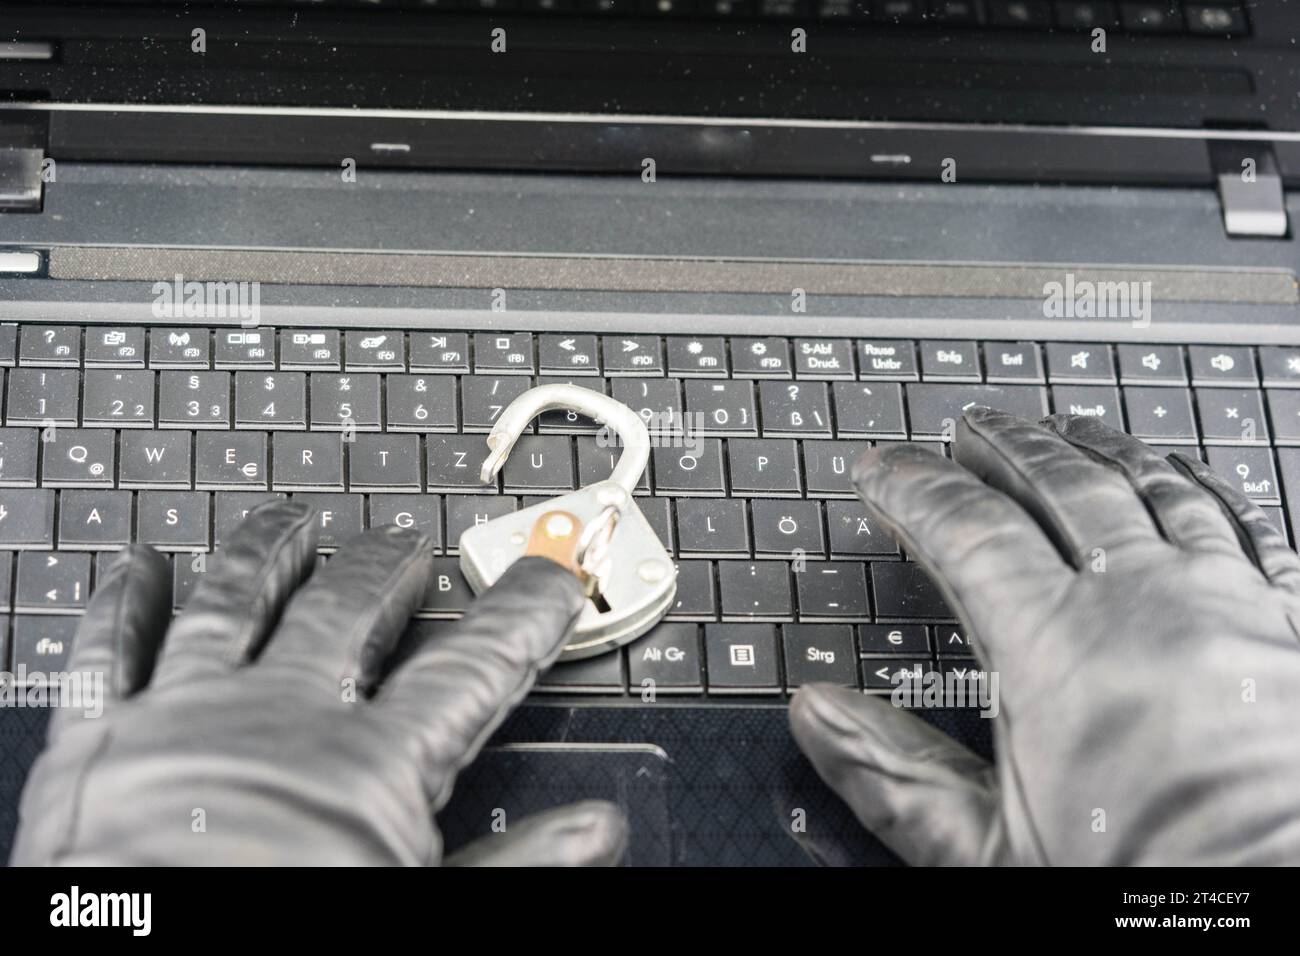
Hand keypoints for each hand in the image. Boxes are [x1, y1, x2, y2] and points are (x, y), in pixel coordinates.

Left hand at [12, 500, 626, 865]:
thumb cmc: (285, 947)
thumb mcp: (423, 912)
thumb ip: (515, 866)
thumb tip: (595, 832)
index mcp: (369, 766)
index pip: (472, 665)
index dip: (521, 613)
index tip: (551, 574)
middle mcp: (283, 718)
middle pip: (349, 612)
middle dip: (387, 571)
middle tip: (408, 548)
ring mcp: (190, 717)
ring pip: (236, 604)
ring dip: (268, 556)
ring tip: (291, 523)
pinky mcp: (103, 740)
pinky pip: (110, 649)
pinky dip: (123, 605)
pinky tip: (138, 568)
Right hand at [790, 407, 1299, 864]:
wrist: (1293, 922)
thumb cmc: (1151, 895)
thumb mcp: (993, 857)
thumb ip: (896, 775)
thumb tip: (819, 716)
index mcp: (1060, 649)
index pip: (965, 530)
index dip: (912, 489)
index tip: (882, 470)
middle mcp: (1150, 605)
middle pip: (1062, 488)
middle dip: (1005, 448)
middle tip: (969, 428)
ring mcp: (1234, 608)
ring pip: (1156, 491)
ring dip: (1100, 451)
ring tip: (1067, 430)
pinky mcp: (1298, 632)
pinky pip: (1253, 530)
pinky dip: (1209, 493)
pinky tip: (1193, 483)